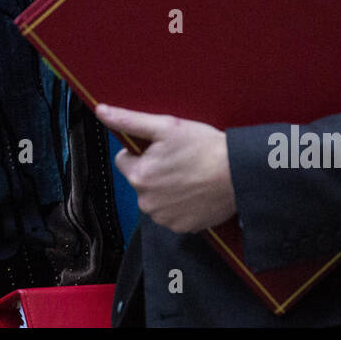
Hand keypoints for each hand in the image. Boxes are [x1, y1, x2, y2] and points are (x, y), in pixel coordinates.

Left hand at [94, 104, 236, 233]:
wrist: (239, 174)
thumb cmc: (204, 147)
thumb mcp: (165, 126)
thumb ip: (129, 120)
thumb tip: (101, 111)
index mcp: (139, 176)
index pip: (125, 161)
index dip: (142, 152)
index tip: (163, 148)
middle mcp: (147, 202)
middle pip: (141, 180)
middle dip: (154, 170)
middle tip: (179, 160)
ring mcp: (165, 218)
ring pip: (155, 198)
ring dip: (166, 188)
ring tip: (189, 175)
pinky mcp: (183, 228)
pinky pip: (172, 214)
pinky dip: (180, 204)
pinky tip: (196, 192)